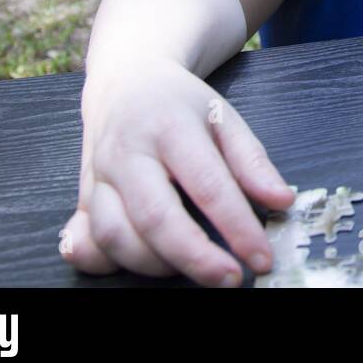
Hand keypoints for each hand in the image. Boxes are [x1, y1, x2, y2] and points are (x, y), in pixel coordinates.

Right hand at [60, 61, 295, 286]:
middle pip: (155, 217)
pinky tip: (139, 263)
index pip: (208, 185)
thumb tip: (282, 201)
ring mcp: (97, 177)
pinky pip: (86, 243)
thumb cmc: (179, 105)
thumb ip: (252, 161)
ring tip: (193, 267)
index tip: (262, 258)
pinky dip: (107, 263)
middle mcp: (127, 153)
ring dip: (155, 264)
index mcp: (170, 127)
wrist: (124, 83)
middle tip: (229, 279)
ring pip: (115, 236)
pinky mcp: (81, 198)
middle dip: (195, 258)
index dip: (238, 227)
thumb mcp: (224, 117)